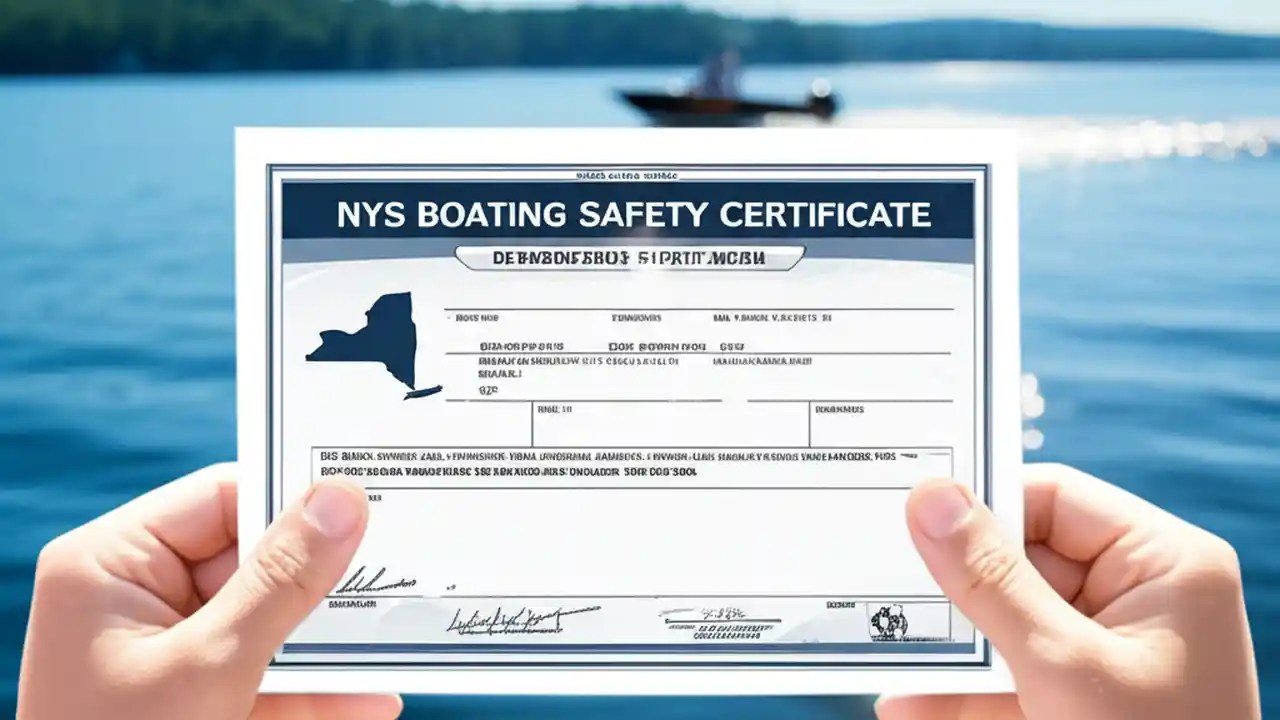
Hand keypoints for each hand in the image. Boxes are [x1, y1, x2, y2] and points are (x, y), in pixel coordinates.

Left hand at [18, 463, 401, 718]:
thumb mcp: (211, 667)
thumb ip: (283, 582)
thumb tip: (343, 500)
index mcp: (110, 566)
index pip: (220, 498)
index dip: (293, 501)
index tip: (369, 504)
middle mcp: (134, 598)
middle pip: (252, 560)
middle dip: (324, 581)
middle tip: (397, 565)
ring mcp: (164, 653)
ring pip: (267, 622)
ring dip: (329, 643)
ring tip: (396, 636)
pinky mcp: (190, 699)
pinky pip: (262, 676)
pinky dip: (311, 691)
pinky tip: (370, 700)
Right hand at [877, 463, 1259, 719]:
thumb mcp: (1062, 667)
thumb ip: (990, 582)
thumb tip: (930, 499)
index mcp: (1164, 564)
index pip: (1055, 498)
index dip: (982, 505)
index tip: (909, 517)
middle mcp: (1140, 597)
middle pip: (1022, 560)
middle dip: (954, 588)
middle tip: (883, 581)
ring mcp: (1112, 650)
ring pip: (1007, 622)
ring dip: (950, 648)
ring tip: (885, 649)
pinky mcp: (1085, 697)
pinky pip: (1013, 675)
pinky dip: (966, 692)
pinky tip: (910, 704)